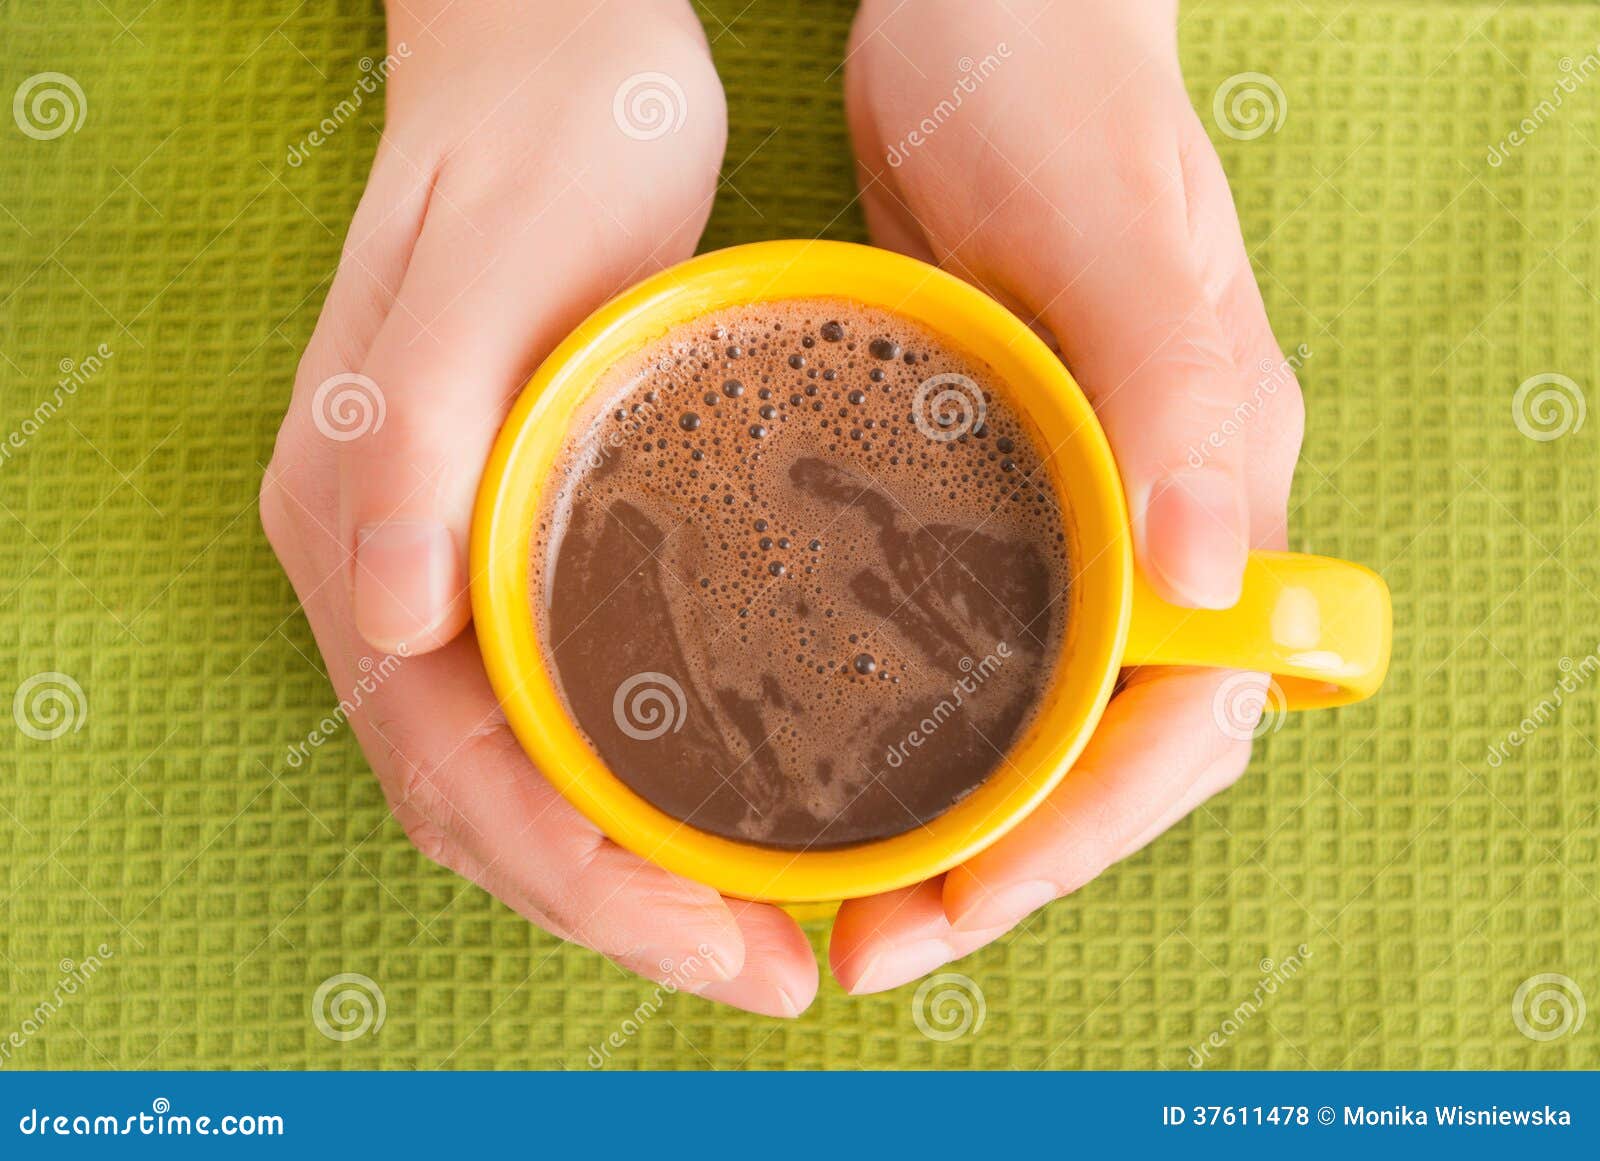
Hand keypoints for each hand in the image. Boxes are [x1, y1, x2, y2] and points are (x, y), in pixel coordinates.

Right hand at [262, 0, 817, 1015]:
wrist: (557, 56)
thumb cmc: (538, 140)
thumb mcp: (484, 268)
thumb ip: (412, 434)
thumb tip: (390, 619)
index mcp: (356, 527)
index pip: (460, 772)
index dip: (588, 886)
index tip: (725, 946)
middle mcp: (388, 565)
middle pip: (489, 804)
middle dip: (624, 911)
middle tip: (769, 967)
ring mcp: (446, 556)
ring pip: (524, 774)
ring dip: (631, 871)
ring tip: (758, 926)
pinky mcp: (516, 530)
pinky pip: (559, 705)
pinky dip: (634, 788)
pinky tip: (722, 807)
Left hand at [833, 0, 1303, 990]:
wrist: (986, 15)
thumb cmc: (1060, 94)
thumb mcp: (1116, 233)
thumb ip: (1175, 401)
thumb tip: (1211, 588)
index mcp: (1209, 485)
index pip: (1184, 719)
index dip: (1080, 835)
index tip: (956, 907)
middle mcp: (1152, 517)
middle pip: (1104, 749)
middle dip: (998, 862)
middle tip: (866, 938)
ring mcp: (1071, 505)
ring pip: (1033, 713)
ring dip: (948, 814)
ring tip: (838, 890)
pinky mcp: (994, 480)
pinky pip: (968, 640)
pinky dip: (909, 721)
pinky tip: (821, 753)